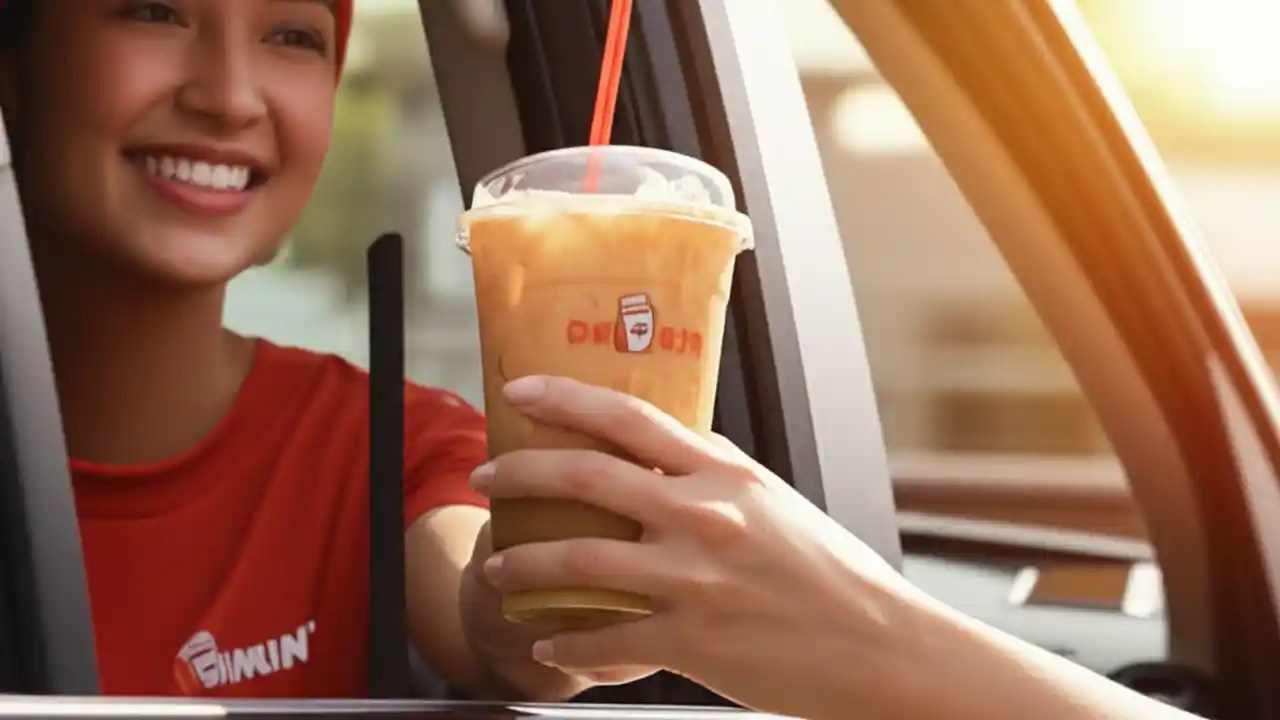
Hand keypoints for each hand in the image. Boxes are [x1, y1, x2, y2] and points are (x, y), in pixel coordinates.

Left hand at [469, 376, 918, 718]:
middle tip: (487, 474)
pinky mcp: (690, 640)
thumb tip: (673, 450)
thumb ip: (719, 476)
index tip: (522, 390)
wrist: (881, 647)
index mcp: (724, 474)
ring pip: (577, 559)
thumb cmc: (834, 577)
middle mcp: (702, 516)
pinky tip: (548, 646)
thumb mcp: (777, 504)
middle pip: (585, 476)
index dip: (565, 397)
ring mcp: (693, 579)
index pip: (629, 417)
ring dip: (523, 564)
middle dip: (520, 470)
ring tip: (497, 569)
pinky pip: (603, 642)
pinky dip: (565, 646)